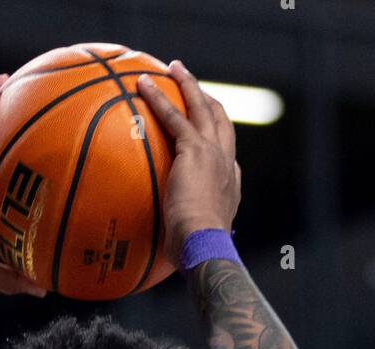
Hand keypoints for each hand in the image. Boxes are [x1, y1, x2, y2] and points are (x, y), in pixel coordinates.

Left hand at [137, 60, 240, 263]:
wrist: (205, 245)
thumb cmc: (198, 253)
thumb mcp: (195, 242)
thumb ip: (186, 237)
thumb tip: (172, 255)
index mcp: (231, 186)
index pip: (227, 157)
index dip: (217, 141)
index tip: (207, 135)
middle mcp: (227, 165)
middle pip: (221, 122)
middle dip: (209, 101)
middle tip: (193, 86)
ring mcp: (214, 154)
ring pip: (203, 108)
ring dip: (188, 85)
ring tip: (174, 68)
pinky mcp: (195, 150)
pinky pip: (174, 116)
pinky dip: (159, 97)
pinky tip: (143, 84)